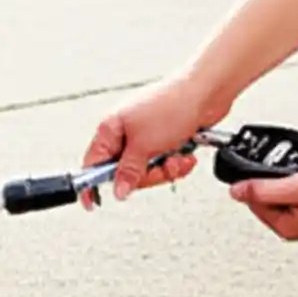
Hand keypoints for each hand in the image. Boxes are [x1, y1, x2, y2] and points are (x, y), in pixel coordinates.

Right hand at [80, 76, 227, 207]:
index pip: (93, 163)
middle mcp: (126, 132)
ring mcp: (146, 136)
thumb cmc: (170, 106)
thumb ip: (128, 171)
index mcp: (110, 128)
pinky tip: (184, 154)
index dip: (92, 184)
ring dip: (165, 169)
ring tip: (175, 157)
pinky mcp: (164, 140)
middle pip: (125, 173)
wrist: (205, 93)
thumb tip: (118, 191)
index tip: (91, 203)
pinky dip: (176, 162)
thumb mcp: (144, 145)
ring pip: (148, 170)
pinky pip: (164, 163)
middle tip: (157, 167)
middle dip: (146, 175)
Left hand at [228, 162, 297, 240]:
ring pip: (284, 188)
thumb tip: (235, 192)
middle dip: (273, 177)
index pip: (251, 201)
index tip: (263, 168)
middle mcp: (297, 226)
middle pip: (266, 195)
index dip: (253, 179)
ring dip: (290, 175)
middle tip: (293, 170)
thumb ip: (263, 190)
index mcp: (287, 228)